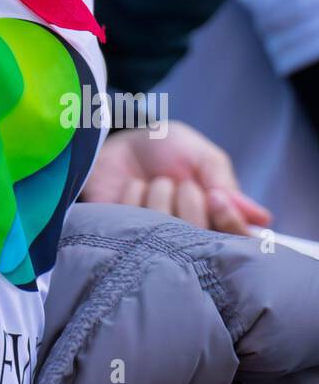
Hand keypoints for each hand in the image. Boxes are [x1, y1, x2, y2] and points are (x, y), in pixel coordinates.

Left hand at [81, 120, 271, 233]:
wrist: (121, 141)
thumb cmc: (167, 149)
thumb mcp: (202, 156)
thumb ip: (225, 183)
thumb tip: (261, 219)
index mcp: (215, 222)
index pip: (236, 242)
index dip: (228, 222)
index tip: (215, 198)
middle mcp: (188, 239)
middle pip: (199, 235)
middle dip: (189, 197)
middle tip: (178, 181)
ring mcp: (154, 242)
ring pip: (165, 228)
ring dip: (159, 192)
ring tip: (154, 181)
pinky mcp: (122, 239)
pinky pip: (132, 224)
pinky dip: (133, 195)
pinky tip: (132, 187)